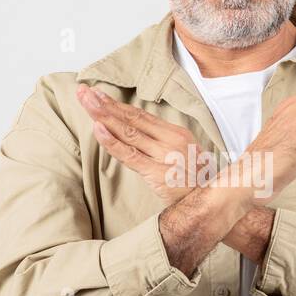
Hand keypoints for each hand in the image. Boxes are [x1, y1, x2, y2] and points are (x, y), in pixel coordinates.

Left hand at [75, 83, 215, 203]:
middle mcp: (171, 141)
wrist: (212, 203)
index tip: (97, 93)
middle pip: (132, 119)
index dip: (117, 104)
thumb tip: (133, 132)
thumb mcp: (183, 153)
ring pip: (129, 133)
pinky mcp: (157, 174)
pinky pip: (131, 156)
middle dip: (105, 104)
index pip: (140, 115)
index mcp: (176, 133)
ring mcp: (164, 157)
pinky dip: (113, 142)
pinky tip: (98, 129)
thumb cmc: (195, 181)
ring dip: (104, 116)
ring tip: (86, 102)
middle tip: (84, 92)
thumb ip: (161, 142)